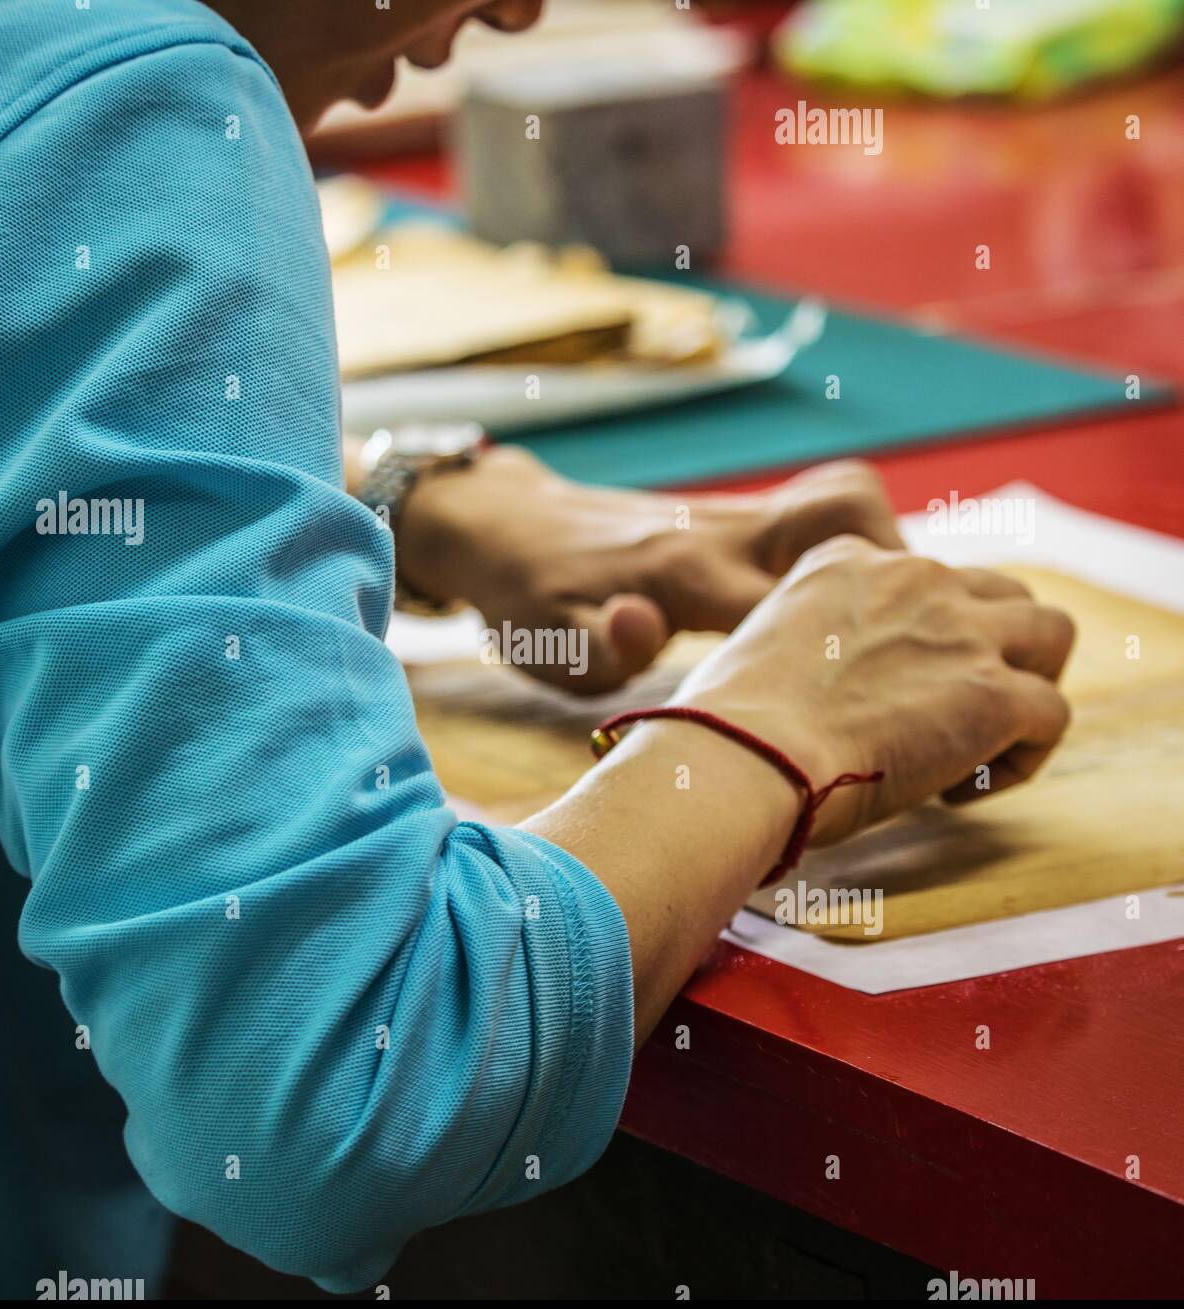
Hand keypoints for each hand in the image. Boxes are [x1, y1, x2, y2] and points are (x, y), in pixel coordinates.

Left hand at [395, 446, 903, 692]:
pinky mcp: (733, 517)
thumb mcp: (546, 647)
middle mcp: (724, 533)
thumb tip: (640, 623)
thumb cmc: (527, 599)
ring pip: (844, 500)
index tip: (908, 686)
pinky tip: (857, 604)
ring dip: (889, 546)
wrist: (506, 524)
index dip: (856, 642)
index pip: (793, 600)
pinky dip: (857, 547)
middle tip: (924, 633)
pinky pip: (820, 515)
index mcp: (686, 574)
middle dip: (902, 564)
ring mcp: (733, 517)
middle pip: (844, 512)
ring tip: (905, 618)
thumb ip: (598, 650)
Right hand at [672, 535, 1075, 843]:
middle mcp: (913, 577)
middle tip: (954, 712)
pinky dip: (1021, 758)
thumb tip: (826, 697)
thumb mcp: (761, 643)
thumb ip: (809, 644)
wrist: (744, 755)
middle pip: (999, 594)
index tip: (891, 692)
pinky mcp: (994, 694)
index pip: (924, 579)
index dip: (923, 639)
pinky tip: (958, 793)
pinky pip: (1050, 715)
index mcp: (848, 560)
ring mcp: (960, 631)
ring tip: (986, 741)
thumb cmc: (729, 725)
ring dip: (1029, 684)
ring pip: (1051, 633)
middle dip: (993, 650)